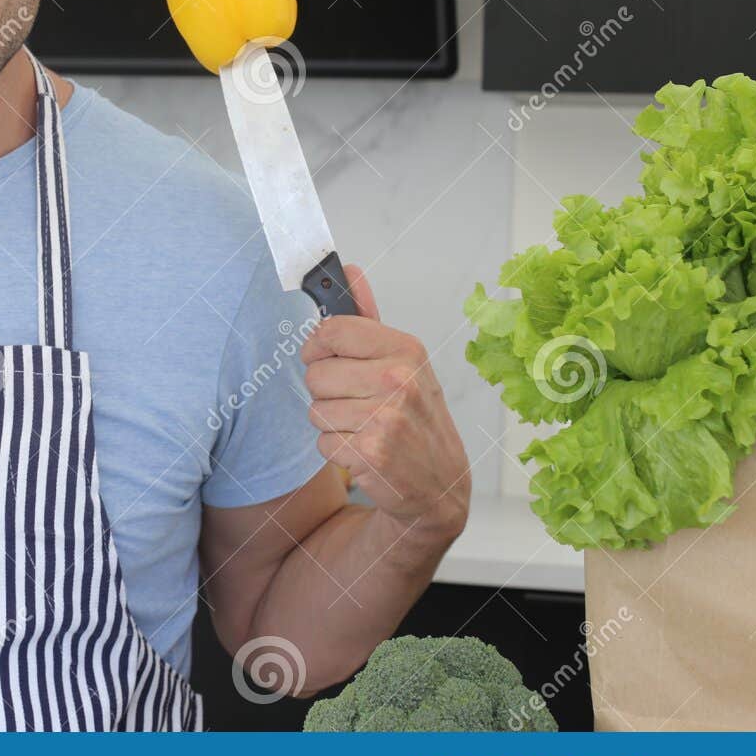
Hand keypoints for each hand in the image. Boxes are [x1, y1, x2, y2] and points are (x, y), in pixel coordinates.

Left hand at [300, 264, 470, 541]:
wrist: (440, 484)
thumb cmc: (416, 416)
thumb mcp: (404, 362)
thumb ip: (369, 319)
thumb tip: (350, 271)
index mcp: (405, 350)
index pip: (332, 330)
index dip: (318, 346)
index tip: (325, 356)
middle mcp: (397, 381)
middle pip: (315, 373)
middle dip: (327, 391)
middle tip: (357, 402)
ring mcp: (384, 419)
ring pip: (315, 410)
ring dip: (332, 422)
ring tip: (364, 427)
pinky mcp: (369, 454)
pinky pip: (322, 442)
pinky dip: (337, 450)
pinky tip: (365, 450)